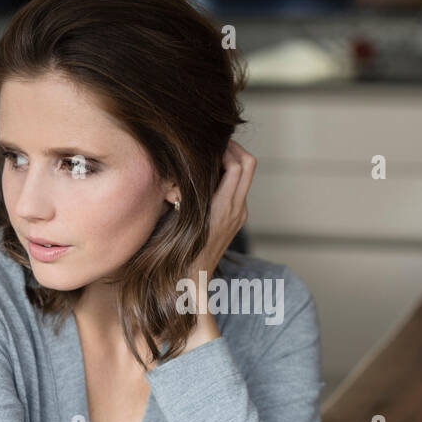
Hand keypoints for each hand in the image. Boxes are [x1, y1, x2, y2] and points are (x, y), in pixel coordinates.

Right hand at [186, 140, 253, 292]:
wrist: (193, 278)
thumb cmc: (180, 253)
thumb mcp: (175, 224)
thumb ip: (176, 198)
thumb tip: (172, 184)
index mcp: (224, 208)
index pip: (237, 167)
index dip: (226, 149)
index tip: (209, 144)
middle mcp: (236, 208)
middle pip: (249, 164)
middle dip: (234, 148)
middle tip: (215, 143)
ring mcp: (239, 213)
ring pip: (245, 175)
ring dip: (232, 160)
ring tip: (210, 156)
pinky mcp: (237, 217)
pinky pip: (238, 187)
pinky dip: (229, 175)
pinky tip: (208, 175)